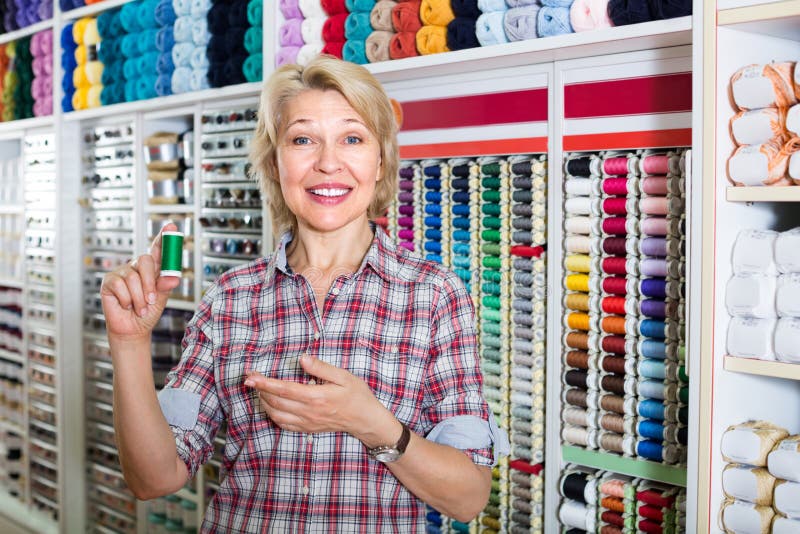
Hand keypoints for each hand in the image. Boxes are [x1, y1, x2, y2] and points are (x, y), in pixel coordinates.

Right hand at [100, 223, 180, 340]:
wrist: (133, 329)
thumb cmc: (148, 312)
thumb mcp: (161, 298)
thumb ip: (165, 286)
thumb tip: (173, 278)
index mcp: (152, 268)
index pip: (158, 249)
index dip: (164, 237)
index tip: (171, 227)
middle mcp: (136, 267)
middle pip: (145, 261)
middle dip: (150, 283)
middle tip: (151, 300)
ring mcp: (122, 272)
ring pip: (133, 278)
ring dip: (139, 298)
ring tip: (140, 308)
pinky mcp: (109, 281)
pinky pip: (120, 286)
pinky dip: (127, 300)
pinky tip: (126, 305)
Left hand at [244, 354, 395, 442]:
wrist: (366, 420)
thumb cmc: (357, 395)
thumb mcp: (344, 376)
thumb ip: (321, 368)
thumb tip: (302, 359)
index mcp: (316, 397)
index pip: (283, 389)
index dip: (264, 383)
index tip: (251, 377)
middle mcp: (309, 412)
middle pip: (276, 401)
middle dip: (260, 390)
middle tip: (250, 379)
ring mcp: (307, 423)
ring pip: (276, 414)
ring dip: (264, 402)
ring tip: (260, 390)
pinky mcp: (308, 429)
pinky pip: (284, 424)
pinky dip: (273, 415)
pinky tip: (271, 405)